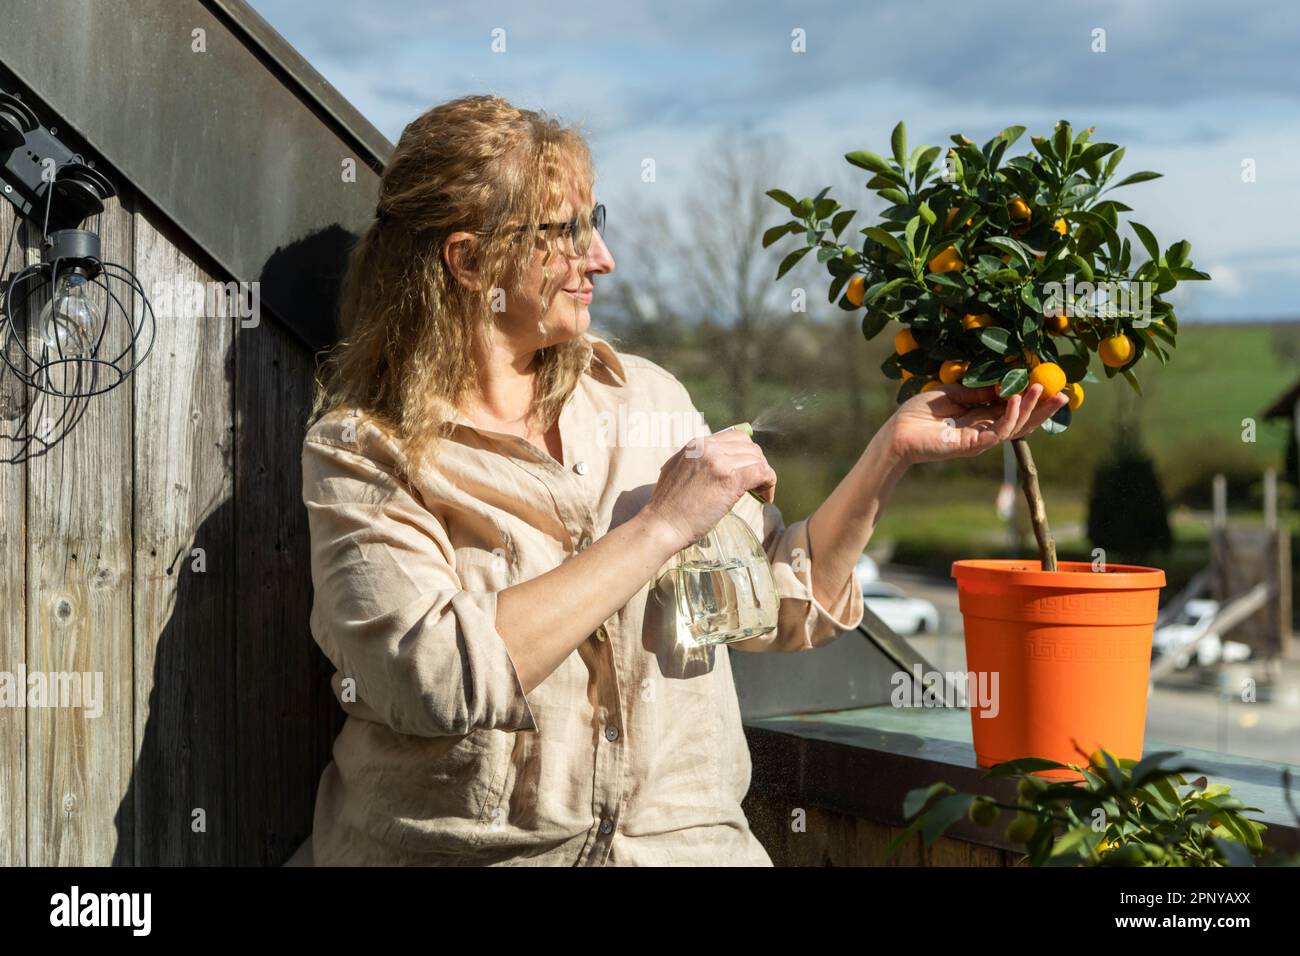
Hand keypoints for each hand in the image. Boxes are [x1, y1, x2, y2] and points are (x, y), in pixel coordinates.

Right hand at [641, 428, 776, 550]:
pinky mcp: (729, 479)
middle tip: (756, 485)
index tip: (747, 471)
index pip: (735, 437)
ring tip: (759, 493)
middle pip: (749, 446)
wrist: (662, 525)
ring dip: (763, 475)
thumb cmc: (668, 507)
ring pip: (757, 459)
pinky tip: (764, 496)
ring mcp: (718, 461)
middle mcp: (708, 447)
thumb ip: (699, 461)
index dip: (745, 454)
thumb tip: (723, 464)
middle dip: (757, 464)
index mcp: (696, 444)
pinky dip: (769, 483)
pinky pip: (762, 472)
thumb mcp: (678, 470)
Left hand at [883, 382, 1068, 466]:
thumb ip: (975, 390)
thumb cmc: (918, 414)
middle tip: (1064, 394)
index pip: (1013, 409)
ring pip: (1015, 426)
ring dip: (1031, 408)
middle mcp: (984, 429)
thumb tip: (1001, 384)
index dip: (1031, 398)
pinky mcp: (972, 445)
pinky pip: (998, 431)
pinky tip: (1016, 398)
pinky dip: (1010, 415)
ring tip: (1041, 388)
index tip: (1048, 383)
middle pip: (1022, 421)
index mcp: (980, 417)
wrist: (897, 433)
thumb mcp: (950, 394)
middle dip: (1043, 408)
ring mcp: (980, 439)